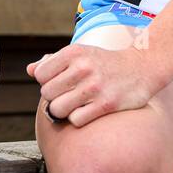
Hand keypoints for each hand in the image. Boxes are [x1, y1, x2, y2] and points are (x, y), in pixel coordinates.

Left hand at [26, 43, 164, 127]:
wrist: (143, 67)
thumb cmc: (105, 62)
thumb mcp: (81, 53)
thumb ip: (54, 61)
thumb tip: (30, 70)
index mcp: (74, 52)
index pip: (40, 75)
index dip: (48, 81)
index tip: (61, 82)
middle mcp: (83, 67)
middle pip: (47, 94)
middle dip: (56, 97)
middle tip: (71, 94)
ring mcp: (94, 86)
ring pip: (58, 110)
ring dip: (65, 111)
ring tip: (77, 104)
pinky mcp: (106, 104)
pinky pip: (76, 120)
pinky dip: (79, 119)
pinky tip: (89, 111)